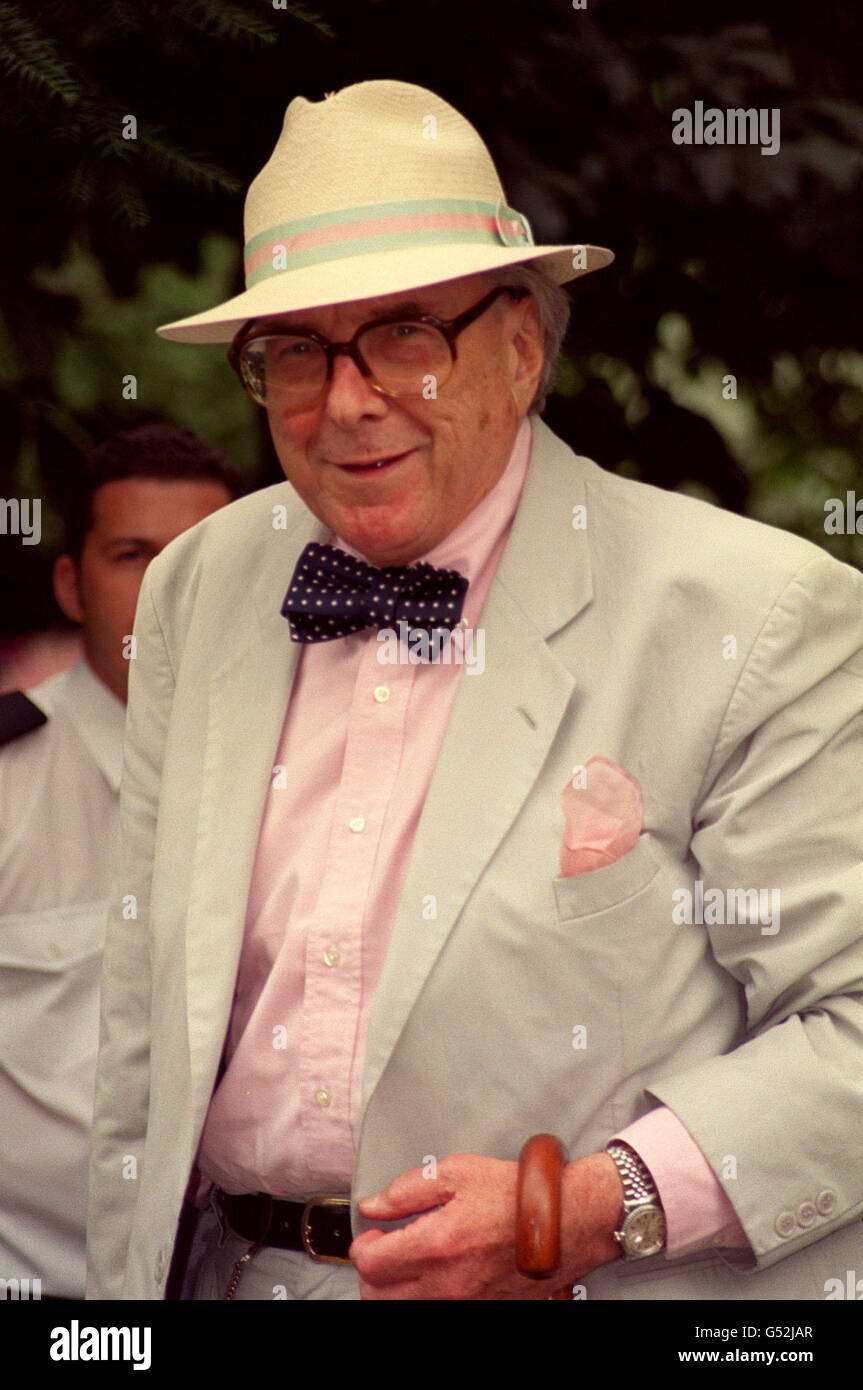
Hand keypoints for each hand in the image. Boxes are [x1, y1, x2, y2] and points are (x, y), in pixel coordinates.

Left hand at [351, 1150, 622, 1299]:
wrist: (567, 1221)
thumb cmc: (516, 1194)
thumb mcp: (458, 1172)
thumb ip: (407, 1190)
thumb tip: (373, 1206)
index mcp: (437, 1243)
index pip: (371, 1264)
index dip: (365, 1246)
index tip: (376, 1231)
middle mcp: (447, 1283)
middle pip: (379, 1298)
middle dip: (374, 1273)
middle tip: (388, 1249)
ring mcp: (466, 1303)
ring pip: (405, 1311)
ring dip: (396, 1291)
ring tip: (409, 1264)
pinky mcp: (483, 1310)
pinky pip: (440, 1313)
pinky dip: (428, 1298)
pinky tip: (437, 1276)